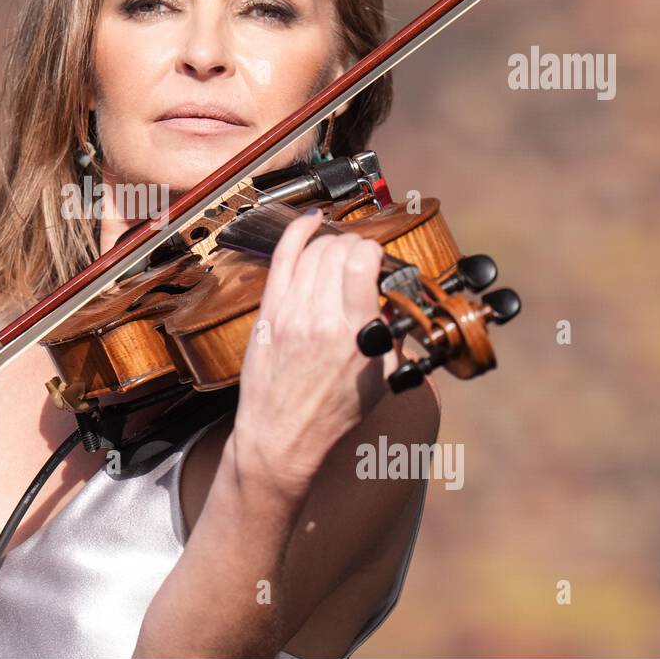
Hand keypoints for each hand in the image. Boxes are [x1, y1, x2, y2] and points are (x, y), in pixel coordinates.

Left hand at [233, 208, 386, 499]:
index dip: (374, 251)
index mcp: (355, 334)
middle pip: (337, 251)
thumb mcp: (380, 378)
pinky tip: (310, 221)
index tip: (377, 259)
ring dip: (331, 241)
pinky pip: (282, 259)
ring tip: (339, 248)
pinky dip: (296, 232)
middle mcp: (321, 318)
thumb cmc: (332, 415)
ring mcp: (290, 313)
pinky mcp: (269, 313)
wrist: (280, 437)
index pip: (363, 261)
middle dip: (355, 244)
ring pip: (312, 252)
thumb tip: (390, 302)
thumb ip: (390, 336)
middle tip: (360, 257)